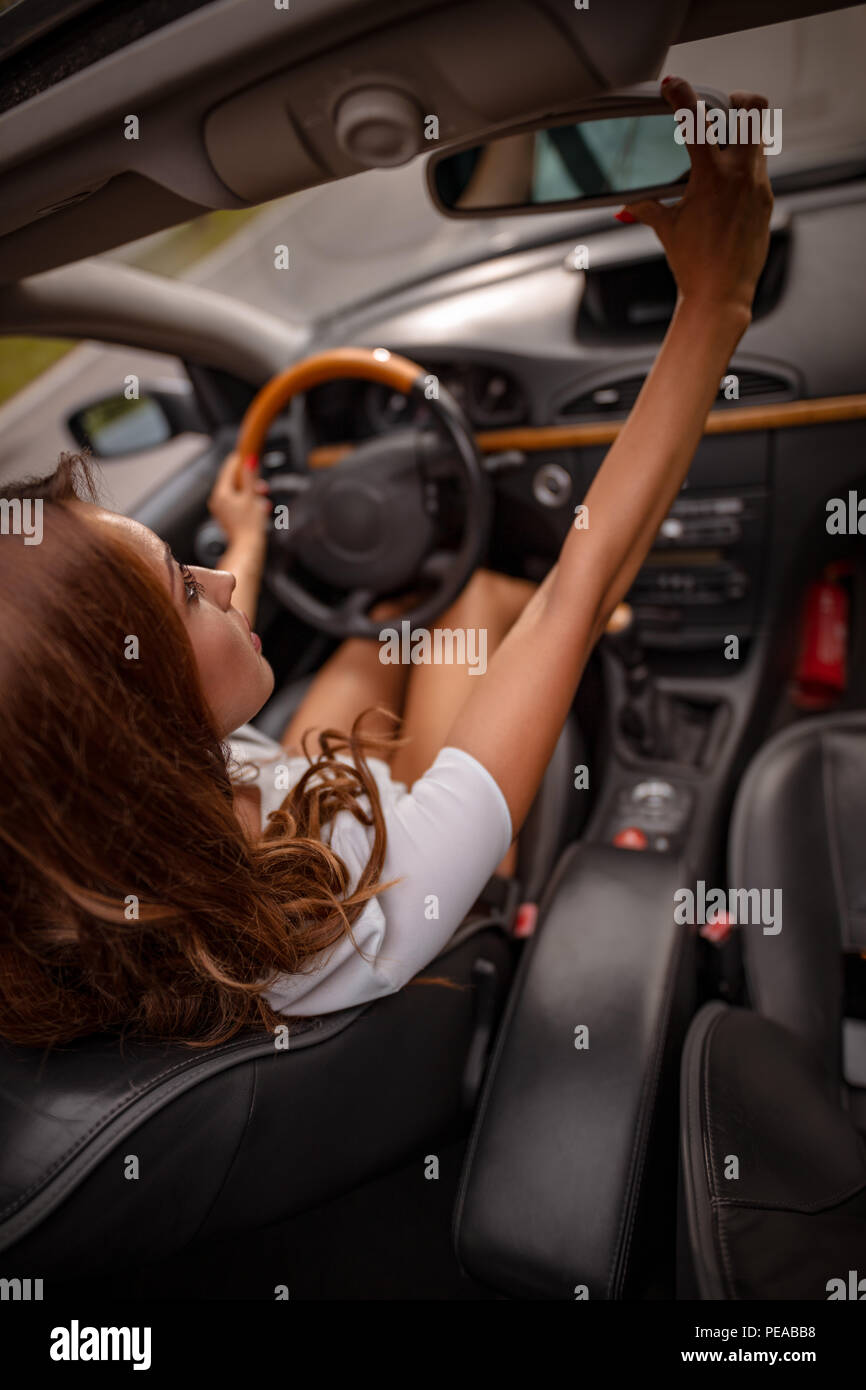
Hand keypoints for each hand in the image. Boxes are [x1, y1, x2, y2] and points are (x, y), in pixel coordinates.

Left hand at [208, 451, 270, 547]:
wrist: (248, 548)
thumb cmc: (249, 525)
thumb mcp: (251, 496)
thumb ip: (249, 477)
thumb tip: (249, 460)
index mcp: (221, 493)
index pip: (228, 469)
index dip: (238, 460)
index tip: (247, 452)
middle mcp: (218, 500)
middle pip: (234, 481)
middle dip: (250, 481)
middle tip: (261, 484)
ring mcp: (222, 510)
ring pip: (238, 492)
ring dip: (252, 492)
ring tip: (263, 498)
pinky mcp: (228, 517)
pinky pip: (238, 503)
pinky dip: (249, 502)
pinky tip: (260, 506)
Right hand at [621, 77, 772, 316]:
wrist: (721, 296)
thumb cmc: (693, 265)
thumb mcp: (666, 229)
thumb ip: (647, 208)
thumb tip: (626, 206)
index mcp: (712, 175)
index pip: (697, 119)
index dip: (681, 95)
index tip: (672, 84)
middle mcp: (741, 174)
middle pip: (753, 108)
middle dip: (736, 101)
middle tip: (718, 111)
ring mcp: (758, 186)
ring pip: (760, 137)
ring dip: (741, 134)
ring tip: (721, 149)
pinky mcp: (766, 201)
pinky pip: (759, 170)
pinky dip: (742, 168)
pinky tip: (726, 187)